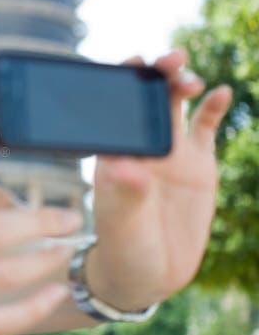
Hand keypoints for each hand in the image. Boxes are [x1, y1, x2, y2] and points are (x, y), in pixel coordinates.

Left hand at [88, 49, 232, 309]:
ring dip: (180, 84)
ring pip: (174, 106)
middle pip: (146, 98)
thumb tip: (129, 167)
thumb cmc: (122, 248)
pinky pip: (205, 128)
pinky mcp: (197, 165)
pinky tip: (222, 93)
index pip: (112, 106)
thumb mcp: (122, 225)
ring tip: (189, 80)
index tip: (132, 62)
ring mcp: (169, 153)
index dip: (122, 80)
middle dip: (156, 73)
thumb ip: (126, 196)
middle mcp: (139, 146)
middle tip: (169, 59)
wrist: (149, 275)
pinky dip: (213, 108)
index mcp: (111, 152)